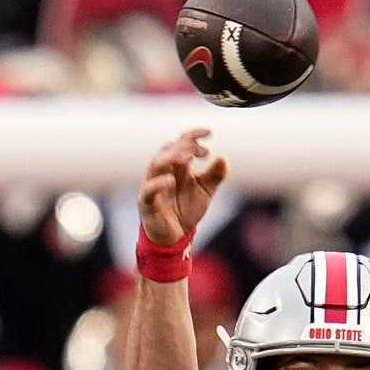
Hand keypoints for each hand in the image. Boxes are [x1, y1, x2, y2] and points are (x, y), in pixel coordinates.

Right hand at [140, 128, 228, 244]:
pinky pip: (149, 189)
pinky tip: (170, 180)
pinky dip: (158, 183)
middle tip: (201, 151)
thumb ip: (214, 176)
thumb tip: (223, 158)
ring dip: (171, 157)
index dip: (193, 135)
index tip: (209, 133)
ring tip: (187, 157)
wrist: (175, 236)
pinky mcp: (146, 201)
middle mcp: (164, 171)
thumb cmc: (187, 210)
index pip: (181, 143)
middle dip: (184, 146)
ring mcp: (153, 184)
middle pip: (168, 150)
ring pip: (156, 164)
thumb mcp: (205, 192)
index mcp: (177, 166)